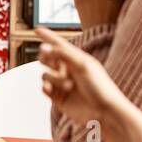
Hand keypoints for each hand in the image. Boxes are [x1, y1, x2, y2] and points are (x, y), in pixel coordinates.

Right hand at [36, 26, 141, 141]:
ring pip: (45, 74)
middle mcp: (68, 70)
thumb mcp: (83, 65)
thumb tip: (46, 47)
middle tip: (48, 56)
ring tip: (68, 85)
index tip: (36, 29)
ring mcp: (62, 84)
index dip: (48, 36)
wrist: (104, 112)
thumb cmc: (100, 87)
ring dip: (54, 77)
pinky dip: (46, 87)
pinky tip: (50, 89)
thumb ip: (64, 53)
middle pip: (47, 58)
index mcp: (77, 59)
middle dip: (46, 57)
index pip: (59, 44)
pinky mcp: (58, 98)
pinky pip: (44, 88)